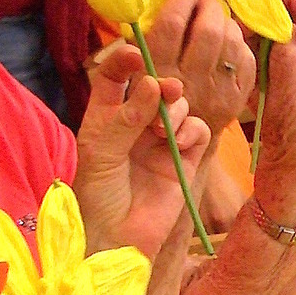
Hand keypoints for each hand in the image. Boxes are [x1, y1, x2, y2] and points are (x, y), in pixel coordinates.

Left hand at [74, 41, 211, 256]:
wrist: (116, 239)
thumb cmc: (96, 197)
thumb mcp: (100, 152)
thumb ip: (125, 117)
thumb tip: (152, 83)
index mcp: (106, 118)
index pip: (114, 78)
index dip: (124, 62)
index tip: (135, 55)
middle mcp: (135, 125)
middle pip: (154, 88)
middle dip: (162, 84)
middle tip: (164, 90)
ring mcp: (162, 142)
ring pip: (179, 107)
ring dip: (175, 110)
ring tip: (162, 131)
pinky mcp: (186, 160)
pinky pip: (199, 132)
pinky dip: (193, 131)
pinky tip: (180, 144)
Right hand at [142, 0, 253, 135]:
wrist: (175, 145)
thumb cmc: (149, 100)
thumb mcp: (132, 74)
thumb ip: (139, 41)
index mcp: (156, 73)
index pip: (171, 24)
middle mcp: (189, 84)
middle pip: (209, 30)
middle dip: (210, 4)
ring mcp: (218, 93)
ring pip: (231, 41)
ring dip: (225, 20)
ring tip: (216, 16)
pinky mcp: (237, 98)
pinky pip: (245, 57)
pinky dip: (238, 41)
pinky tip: (228, 39)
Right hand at [249, 0, 295, 228]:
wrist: (288, 194)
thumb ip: (288, 69)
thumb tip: (283, 29)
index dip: (289, 6)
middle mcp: (295, 76)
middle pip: (277, 36)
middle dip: (263, 12)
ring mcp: (274, 89)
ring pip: (258, 52)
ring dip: (246, 31)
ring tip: (230, 5)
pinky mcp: (255, 103)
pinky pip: (246, 73)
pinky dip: (237, 57)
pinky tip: (223, 40)